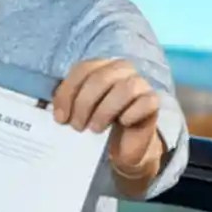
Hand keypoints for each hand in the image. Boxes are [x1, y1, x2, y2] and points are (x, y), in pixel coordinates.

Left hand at [52, 58, 162, 178]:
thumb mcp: (78, 111)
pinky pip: (144, 102)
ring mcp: (140, 83)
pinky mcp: (153, 101)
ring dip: (104, 111)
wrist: (123, 145)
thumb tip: (58, 112)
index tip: (60, 118)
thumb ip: (67, 104)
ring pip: (124, 89)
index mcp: (100, 66)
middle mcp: (122, 69)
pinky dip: (129, 115)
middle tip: (77, 126)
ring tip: (95, 128)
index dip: (68, 93)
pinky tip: (122, 124)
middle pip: (100, 78)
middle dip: (84, 104)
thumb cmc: (98, 122)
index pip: (82, 69)